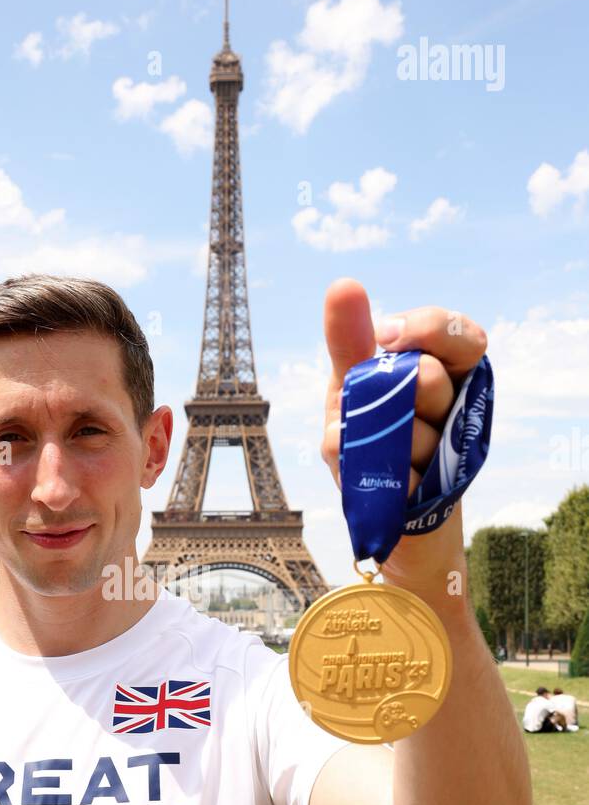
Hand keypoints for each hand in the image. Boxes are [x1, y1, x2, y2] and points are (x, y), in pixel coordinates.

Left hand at [321, 277, 487, 594]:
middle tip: (377, 409)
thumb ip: (350, 340)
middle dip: (384, 393)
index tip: (388, 336)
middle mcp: (457, 411)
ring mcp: (449, 457)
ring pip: (405, 431)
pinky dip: (363, 473)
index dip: (430, 328)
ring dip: (371, 440)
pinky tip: (370, 478)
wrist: (381, 520)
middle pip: (430, 377)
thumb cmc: (367, 443)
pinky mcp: (429, 502)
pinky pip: (387, 476)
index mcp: (445, 375)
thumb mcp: (351, 387)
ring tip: (374, 455)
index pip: (461, 335)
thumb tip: (344, 284)